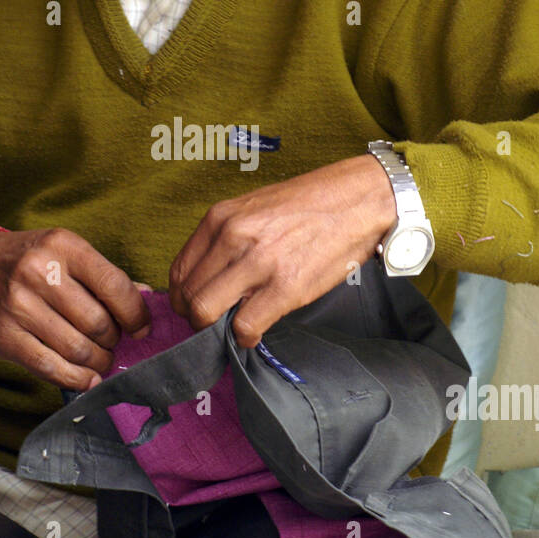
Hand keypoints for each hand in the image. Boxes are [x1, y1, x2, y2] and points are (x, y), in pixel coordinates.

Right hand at [0, 226, 150, 390]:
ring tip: (99, 361)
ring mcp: (19, 306)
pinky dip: (76, 379)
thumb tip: (145, 301)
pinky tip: (86, 378)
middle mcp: (40, 272)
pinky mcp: (4, 337)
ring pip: (77, 349)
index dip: (136, 315)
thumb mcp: (63, 251)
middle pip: (98, 323)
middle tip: (112, 344)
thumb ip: (101, 276)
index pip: (114, 286)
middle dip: (113, 341)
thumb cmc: (25, 260)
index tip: (141, 329)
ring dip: (97, 362)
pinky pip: (50, 367)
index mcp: (63, 246)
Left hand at [168, 154, 397, 346]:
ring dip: (216, 330)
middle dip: (195, 318)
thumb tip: (209, 278)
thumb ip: (227, 239)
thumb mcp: (255, 209)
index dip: (182, 297)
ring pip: (205, 313)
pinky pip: (244, 327)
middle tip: (214, 323)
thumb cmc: (311, 205)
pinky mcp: (285, 287)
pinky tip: (256, 331)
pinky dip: (245, 337)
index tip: (195, 306)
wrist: (360, 200)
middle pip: (187, 296)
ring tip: (234, 327)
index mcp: (221, 217)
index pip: (179, 271)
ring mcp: (258, 262)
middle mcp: (233, 237)